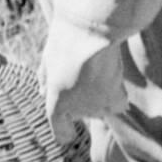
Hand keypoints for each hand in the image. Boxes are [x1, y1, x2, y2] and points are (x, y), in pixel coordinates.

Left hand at [40, 20, 127, 144]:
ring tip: (97, 70)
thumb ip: (45, 80)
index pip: (61, 132)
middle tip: (81, 73)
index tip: (69, 131)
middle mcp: (77, 110)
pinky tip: (114, 80)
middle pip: (80, 114)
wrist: (91, 29)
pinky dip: (117, 96)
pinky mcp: (116, 96)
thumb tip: (42, 92)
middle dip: (80, 100)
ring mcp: (98, 105)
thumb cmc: (66, 40)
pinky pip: (118, 105)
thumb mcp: (47, 59)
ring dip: (99, 97)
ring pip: (100, 110)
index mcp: (55, 104)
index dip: (64, 130)